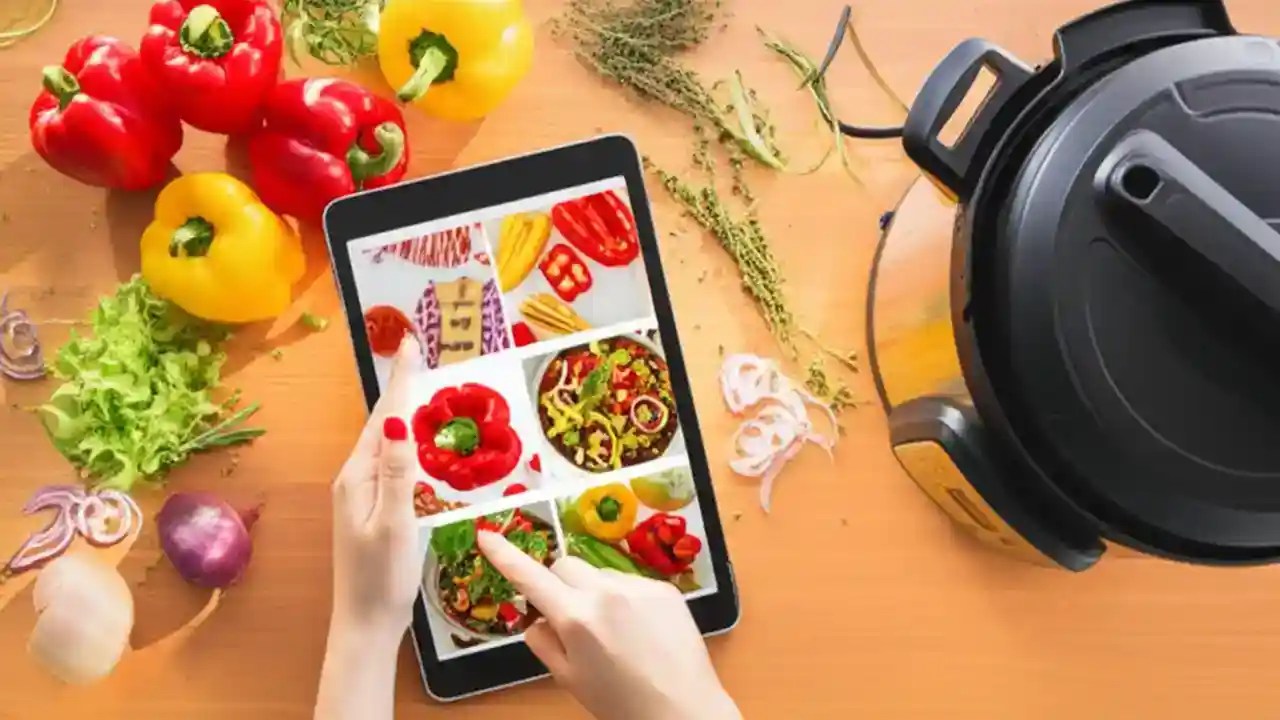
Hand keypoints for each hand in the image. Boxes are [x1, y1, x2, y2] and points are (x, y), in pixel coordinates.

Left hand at [330, 336, 420, 641]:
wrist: (364, 625)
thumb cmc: (382, 579)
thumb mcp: (395, 523)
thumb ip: (399, 472)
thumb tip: (401, 421)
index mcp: (359, 476)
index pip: (386, 417)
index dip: (402, 380)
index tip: (412, 344)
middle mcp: (355, 478)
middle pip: (385, 424)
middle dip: (405, 390)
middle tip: (427, 358)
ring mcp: (361, 494)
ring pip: (388, 443)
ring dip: (409, 415)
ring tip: (431, 390)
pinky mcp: (372, 508)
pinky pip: (392, 463)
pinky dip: (411, 444)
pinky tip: (425, 445)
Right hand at [477, 531, 739, 719]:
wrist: (684, 710)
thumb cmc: (621, 704)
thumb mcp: (569, 680)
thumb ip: (544, 643)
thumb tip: (537, 618)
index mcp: (576, 619)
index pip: (530, 577)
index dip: (505, 556)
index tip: (485, 535)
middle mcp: (605, 592)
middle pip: (564, 565)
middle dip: (557, 585)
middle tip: (568, 617)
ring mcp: (638, 586)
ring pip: (599, 574)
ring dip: (593, 592)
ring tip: (614, 633)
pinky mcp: (665, 588)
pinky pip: (630, 582)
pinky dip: (624, 599)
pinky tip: (641, 631)